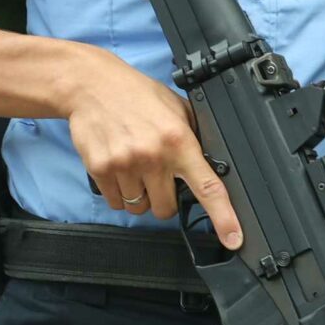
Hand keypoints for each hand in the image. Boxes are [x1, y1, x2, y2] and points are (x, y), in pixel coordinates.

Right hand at [61, 48, 242, 248]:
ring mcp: (124, 165)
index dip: (223, 217)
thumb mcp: (176, 108)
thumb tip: (211, 163)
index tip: (233, 238)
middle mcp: (153, 156)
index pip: (207, 186)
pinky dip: (118, 193)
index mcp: (178, 141)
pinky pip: (116, 203)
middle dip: (164, 199)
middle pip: (166, 210)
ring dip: (139, 195)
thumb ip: (193, 137)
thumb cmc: (136, 95)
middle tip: (157, 176)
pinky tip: (118, 166)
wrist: (92, 85)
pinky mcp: (100, 170)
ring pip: (139, 208)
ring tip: (134, 166)